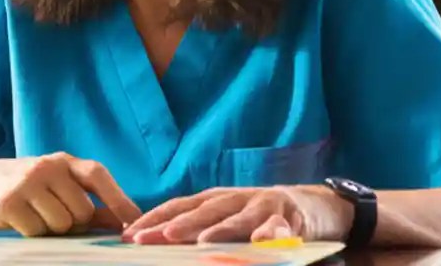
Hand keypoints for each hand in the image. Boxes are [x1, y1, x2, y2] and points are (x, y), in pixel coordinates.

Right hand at [0, 152, 141, 236]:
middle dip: (73, 222)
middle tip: (52, 214)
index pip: (97, 175)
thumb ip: (87, 200)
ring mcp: (26, 183)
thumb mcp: (54, 185)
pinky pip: (36, 231)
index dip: (119, 199)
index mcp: (61, 160)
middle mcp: (46, 167)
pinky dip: (31, 232)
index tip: (135, 221)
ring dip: (51, 229)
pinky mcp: (8, 203)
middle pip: (82, 211)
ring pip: (61, 224)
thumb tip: (121, 221)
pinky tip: (18, 220)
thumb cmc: (22, 186)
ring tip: (34, 215)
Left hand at [121, 186, 352, 243]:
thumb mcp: (226, 220)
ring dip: (219, 229)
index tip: (128, 235)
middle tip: (150, 239)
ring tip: (201, 242)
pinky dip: (270, 233)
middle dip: (174, 225)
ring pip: (237, 217)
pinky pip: (279, 226)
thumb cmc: (257, 217)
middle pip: (200, 211)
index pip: (176, 208)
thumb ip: (199, 231)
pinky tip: (260, 241)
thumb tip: (157, 241)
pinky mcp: (289, 214)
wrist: (311, 204)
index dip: (153, 220)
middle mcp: (232, 198)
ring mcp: (260, 204)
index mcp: (212, 200)